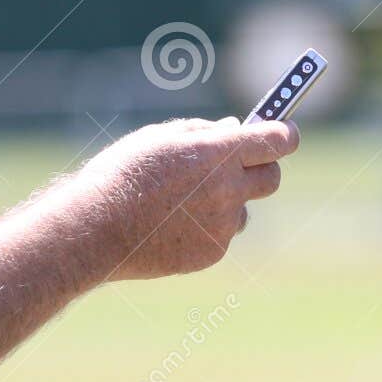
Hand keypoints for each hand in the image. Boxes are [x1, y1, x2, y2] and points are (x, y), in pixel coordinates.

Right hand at [76, 116, 298, 280]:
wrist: (96, 230)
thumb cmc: (123, 175)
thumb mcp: (161, 138)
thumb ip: (204, 132)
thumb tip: (234, 128)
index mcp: (218, 152)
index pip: (277, 140)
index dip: (286, 134)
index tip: (286, 132)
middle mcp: (229, 188)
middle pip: (272, 177)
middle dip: (263, 168)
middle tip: (242, 165)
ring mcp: (222, 224)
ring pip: (244, 209)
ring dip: (229, 201)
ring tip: (187, 201)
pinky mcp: (212, 252)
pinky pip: (222, 234)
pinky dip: (207, 227)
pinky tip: (174, 224)